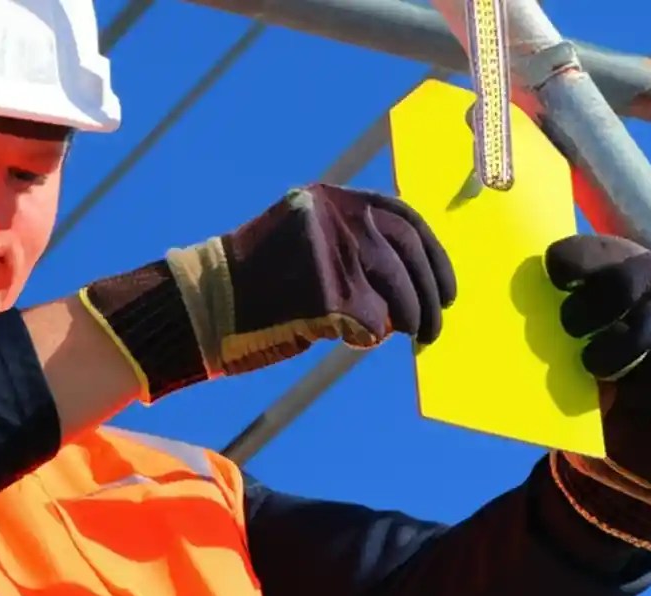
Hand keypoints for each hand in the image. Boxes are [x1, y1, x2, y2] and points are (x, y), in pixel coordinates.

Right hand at [166, 183, 456, 374]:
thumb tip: (410, 273)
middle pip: (410, 253)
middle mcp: (337, 219)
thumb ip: (352, 244)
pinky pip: (375, 321)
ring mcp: (334, 254)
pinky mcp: (331, 295)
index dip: (433, 254)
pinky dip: (374, 336)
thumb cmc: (255, 282)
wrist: (202, 305)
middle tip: (437, 324)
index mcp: (331, 200)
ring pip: (401, 289)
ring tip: (417, 339)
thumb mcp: (306, 240)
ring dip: (415, 318)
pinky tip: (356, 340)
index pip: (404, 217)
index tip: (448, 287)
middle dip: (433, 293)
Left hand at [543, 234, 650, 549]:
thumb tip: (524, 319)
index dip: (583, 256)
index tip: (553, 274)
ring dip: (629, 337)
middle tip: (571, 325)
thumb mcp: (572, 366)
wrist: (636, 470)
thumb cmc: (599, 405)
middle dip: (609, 291)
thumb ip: (559, 338)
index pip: (612, 251)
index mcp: (633, 284)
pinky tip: (636, 394)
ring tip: (596, 367)